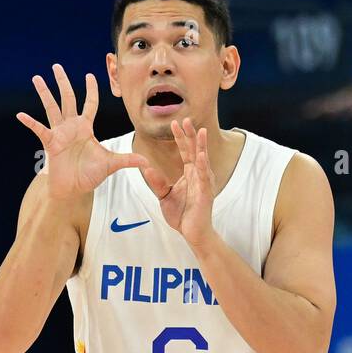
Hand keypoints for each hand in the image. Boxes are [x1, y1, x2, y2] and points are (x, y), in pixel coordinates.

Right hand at [16, 65, 148, 201]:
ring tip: (37, 78)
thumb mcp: (111, 165)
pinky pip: (39, 130)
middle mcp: (71, 126)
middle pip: (67, 98)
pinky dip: (31, 122)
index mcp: (85, 127)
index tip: (89, 75)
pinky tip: (21, 115)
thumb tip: (147, 161)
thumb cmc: (89, 176)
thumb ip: (128, 160)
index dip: (90, 90)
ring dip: (45, 93)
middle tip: (56, 66)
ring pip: (51, 108)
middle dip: (63, 82)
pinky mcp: (50, 143)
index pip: (89, 104)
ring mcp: (59, 133)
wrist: (73, 190)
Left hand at [141, 118, 215, 250]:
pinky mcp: (206, 194)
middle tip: (186, 118)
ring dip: (201, 145)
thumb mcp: (164, 196)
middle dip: (190, 135)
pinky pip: (205, 178)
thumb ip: (157, 182)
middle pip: (194, 150)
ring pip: (203, 160)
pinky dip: (204, 166)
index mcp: (190, 173)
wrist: (193, 234)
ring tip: (199, 131)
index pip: (186, 151)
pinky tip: (201, 156)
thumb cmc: (182, 215)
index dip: (180, 137)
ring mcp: (204, 183)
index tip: (174, 123)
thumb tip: (146, 168)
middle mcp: (199, 175)